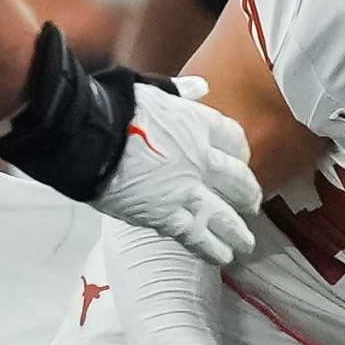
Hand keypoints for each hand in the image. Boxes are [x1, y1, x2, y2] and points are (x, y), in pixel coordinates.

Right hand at [94, 77, 260, 266]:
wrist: (92, 137)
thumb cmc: (115, 109)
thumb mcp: (152, 89)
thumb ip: (180, 92)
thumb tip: (201, 86)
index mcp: (198, 125)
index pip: (233, 139)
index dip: (242, 152)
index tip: (244, 161)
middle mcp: (200, 159)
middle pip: (237, 180)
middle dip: (248, 195)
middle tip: (253, 205)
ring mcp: (186, 190)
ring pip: (223, 215)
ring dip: (237, 232)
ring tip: (245, 244)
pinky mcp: (166, 215)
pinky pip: (196, 236)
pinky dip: (211, 249)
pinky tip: (222, 258)